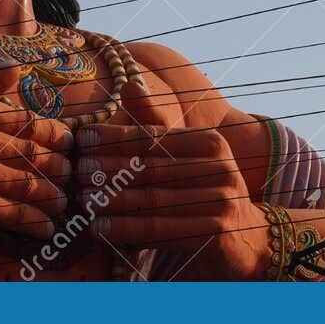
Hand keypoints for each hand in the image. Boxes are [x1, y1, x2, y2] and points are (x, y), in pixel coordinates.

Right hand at [0, 87, 72, 238]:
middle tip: (70, 180)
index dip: (56, 137)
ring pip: (30, 183)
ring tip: (60, 206)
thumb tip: (18, 69)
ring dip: (51, 198)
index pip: (31, 120)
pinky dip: (33, 222)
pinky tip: (44, 230)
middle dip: (59, 169)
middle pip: (36, 152)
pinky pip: (12, 212)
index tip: (67, 148)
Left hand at [74, 123, 265, 278]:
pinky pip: (160, 228)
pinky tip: (100, 227)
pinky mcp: (215, 232)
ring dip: (112, 200)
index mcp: (211, 143)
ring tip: (81, 200)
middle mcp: (220, 167)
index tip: (82, 138)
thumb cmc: (205, 192)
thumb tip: (129, 83)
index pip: (154, 136)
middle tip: (76, 170)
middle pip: (151, 167)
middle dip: (109, 168)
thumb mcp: (186, 156)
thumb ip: (156, 124)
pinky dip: (126, 229)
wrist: (247, 240)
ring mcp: (221, 200)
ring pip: (153, 198)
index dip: (115, 136)